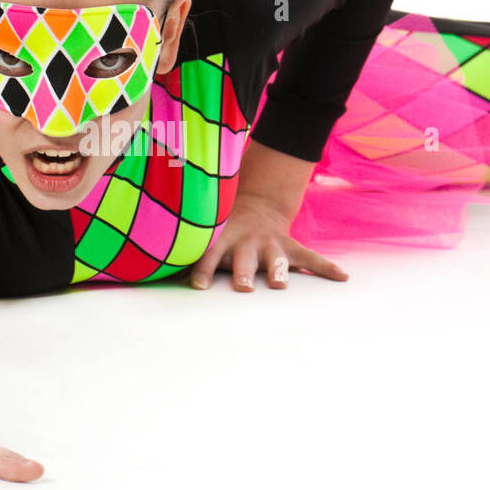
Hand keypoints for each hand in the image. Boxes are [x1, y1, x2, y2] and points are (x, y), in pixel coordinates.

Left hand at [189, 191, 349, 290]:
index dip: (202, 270)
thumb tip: (145, 272)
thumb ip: (183, 253)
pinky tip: (343, 277)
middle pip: (244, 261)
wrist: (256, 202)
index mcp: (223, 241)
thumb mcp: (204, 234)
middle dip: (243, 274)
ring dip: (278, 271)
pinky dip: (327, 268)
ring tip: (281, 284)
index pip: (209, 256)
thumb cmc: (222, 228)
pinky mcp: (290, 246)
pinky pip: (311, 258)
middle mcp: (246, 243)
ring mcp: (270, 244)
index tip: (198, 286)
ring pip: (276, 259)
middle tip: (242, 287)